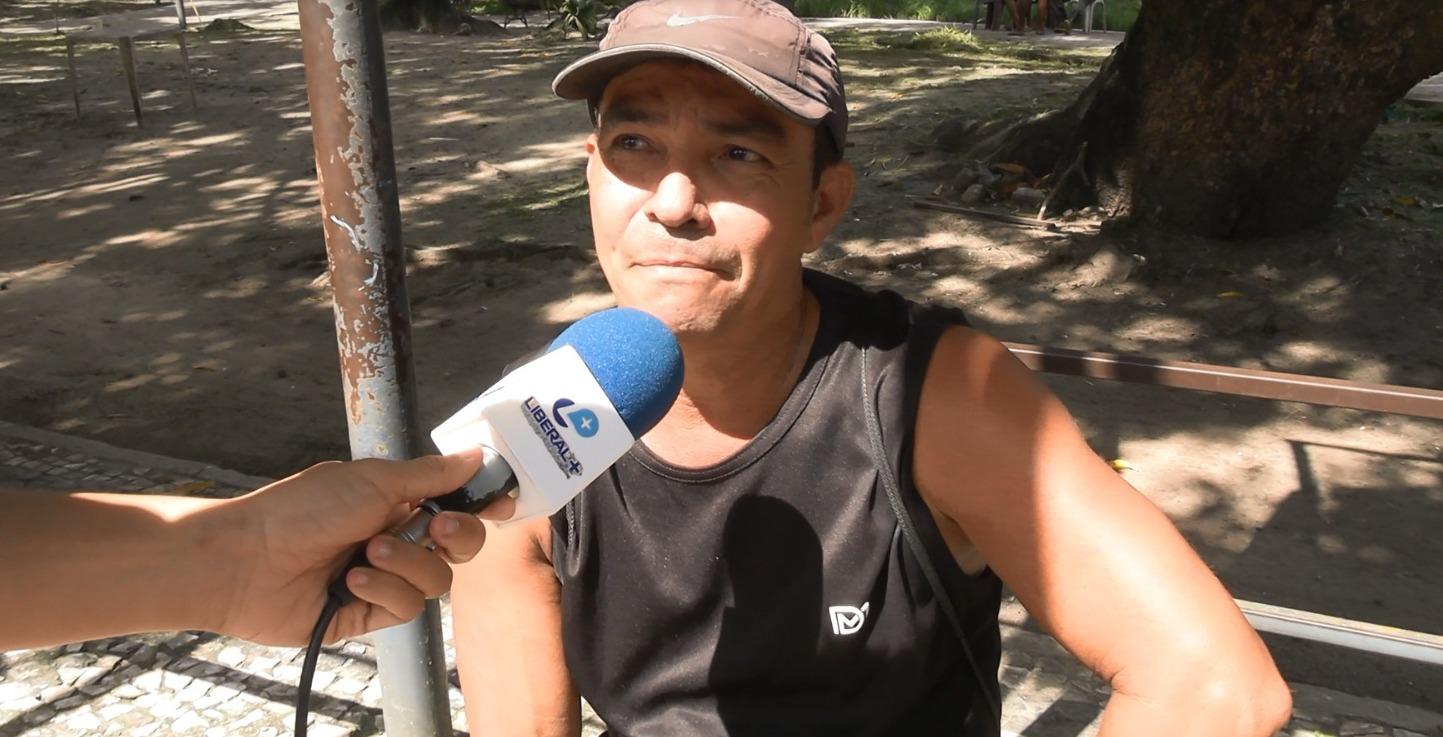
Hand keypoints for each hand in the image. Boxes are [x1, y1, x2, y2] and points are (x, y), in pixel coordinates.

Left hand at [208, 449, 512, 645]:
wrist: (246, 560)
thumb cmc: (302, 510)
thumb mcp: (373, 480)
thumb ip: (431, 474)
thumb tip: (477, 454)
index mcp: (397, 501)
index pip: (455, 505)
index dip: (480, 507)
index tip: (498, 502)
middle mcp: (395, 538)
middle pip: (460, 546)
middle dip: (457, 535)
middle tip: (438, 526)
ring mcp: (382, 578)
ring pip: (436, 579)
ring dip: (406, 563)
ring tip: (366, 553)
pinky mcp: (368, 614)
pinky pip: (406, 607)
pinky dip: (382, 590)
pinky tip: (349, 581)